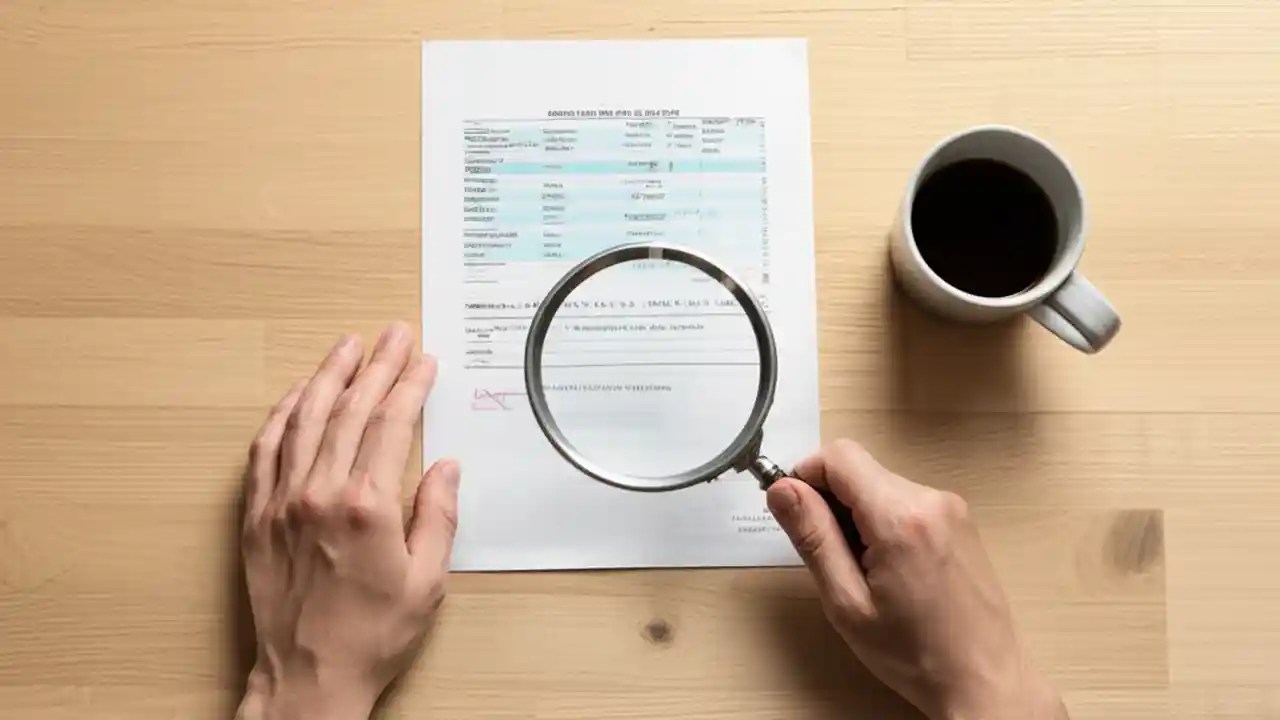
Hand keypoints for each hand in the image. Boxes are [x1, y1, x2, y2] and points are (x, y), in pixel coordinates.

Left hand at [236, 323, 459, 719]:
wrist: (307, 678)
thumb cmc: (373, 636)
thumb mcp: (428, 582)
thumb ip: (437, 516)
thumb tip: (444, 467)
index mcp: (367, 507)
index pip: (390, 424)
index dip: (409, 386)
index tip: (423, 361)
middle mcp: (319, 494)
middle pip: (349, 411)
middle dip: (376, 366)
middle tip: (393, 335)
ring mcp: (281, 502)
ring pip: (304, 419)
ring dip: (327, 377)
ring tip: (347, 347)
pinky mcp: (256, 516)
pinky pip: (265, 450)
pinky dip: (282, 415)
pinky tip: (296, 396)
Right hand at [766, 440, 1066, 719]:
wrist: (985, 681)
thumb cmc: (914, 654)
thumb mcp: (847, 602)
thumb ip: (813, 537)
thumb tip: (781, 488)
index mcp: (900, 517)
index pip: (839, 456)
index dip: (806, 475)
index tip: (796, 513)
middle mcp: (931, 499)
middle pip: (860, 470)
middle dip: (832, 502)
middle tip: (831, 558)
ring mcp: (952, 508)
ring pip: (881, 485)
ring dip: (858, 515)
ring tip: (864, 572)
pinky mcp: (961, 521)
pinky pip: (906, 501)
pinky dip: (884, 522)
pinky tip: (890, 570)